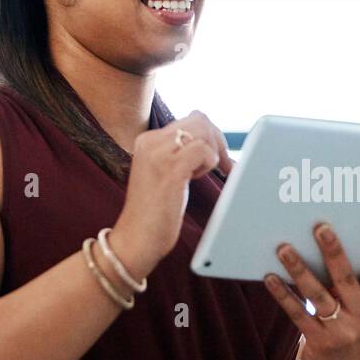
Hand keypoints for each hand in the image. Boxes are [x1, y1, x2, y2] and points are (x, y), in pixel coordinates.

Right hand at [111, 110, 232, 279]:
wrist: (136, 239)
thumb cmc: (154, 212)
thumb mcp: (164, 172)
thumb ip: (180, 153)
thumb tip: (212, 134)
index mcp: (147, 140)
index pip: (192, 119)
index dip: (212, 137)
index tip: (220, 159)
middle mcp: (150, 141)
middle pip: (200, 120)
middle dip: (219, 142)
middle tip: (223, 166)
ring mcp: (159, 154)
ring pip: (203, 131)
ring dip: (213, 153)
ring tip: (200, 175)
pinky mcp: (170, 169)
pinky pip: (203, 150)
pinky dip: (210, 163)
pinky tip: (197, 179)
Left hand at [263, 215, 359, 359]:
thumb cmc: (349, 332)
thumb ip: (353, 283)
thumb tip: (330, 241)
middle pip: (347, 279)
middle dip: (334, 251)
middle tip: (321, 227)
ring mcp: (341, 330)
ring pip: (318, 295)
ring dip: (299, 269)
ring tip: (284, 248)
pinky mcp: (319, 341)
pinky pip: (298, 313)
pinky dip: (282, 294)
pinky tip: (270, 277)